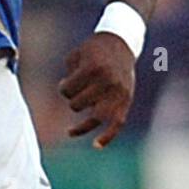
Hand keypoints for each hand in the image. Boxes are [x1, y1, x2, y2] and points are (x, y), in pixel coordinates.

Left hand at [57, 32, 134, 148]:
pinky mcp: (126, 100)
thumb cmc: (93, 49)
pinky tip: (96, 145)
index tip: (66, 83)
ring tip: (70, 131)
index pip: (68, 90)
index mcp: (93, 68)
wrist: (121, 43)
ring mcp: (118, 92)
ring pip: (96, 117)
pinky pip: (118, 123)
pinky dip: (108, 136)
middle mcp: (107, 81)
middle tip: (75, 93)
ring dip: (82, 125)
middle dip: (72, 100)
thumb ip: (69, 76)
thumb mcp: (76, 55)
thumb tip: (67, 96)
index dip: (63, 88)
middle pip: (78, 104)